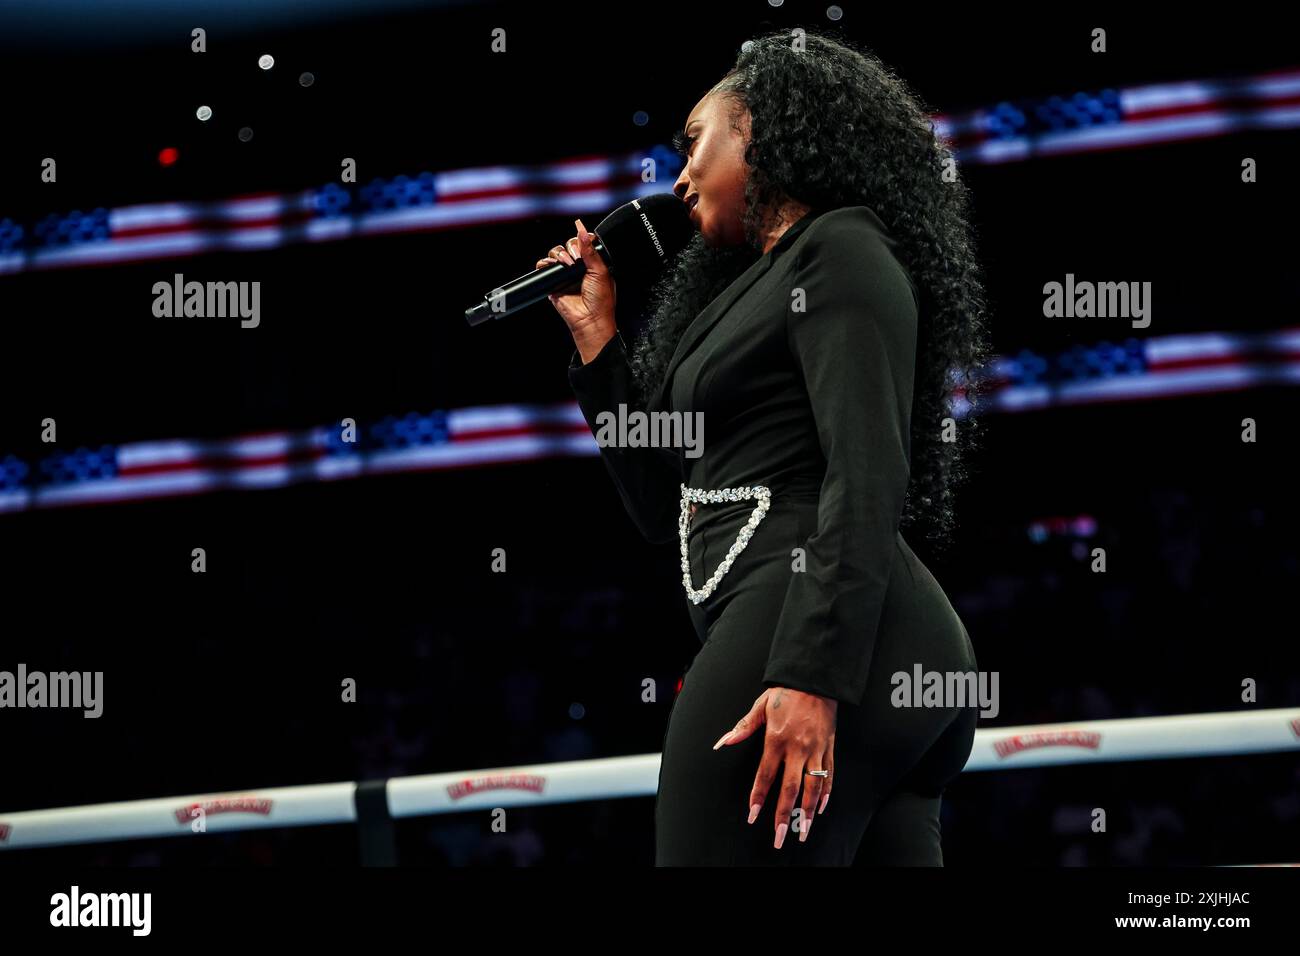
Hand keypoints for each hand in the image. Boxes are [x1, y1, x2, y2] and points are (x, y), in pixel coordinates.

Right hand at [536, 218, 616, 353]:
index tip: (584, 238)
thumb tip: (583, 230)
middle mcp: (577, 267)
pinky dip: (545, 263)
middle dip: (571, 247)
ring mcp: (564, 274)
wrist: (590, 319)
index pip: (583, 243)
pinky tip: (553, 265)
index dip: (582, 239)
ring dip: (560, 254)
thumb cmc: (600, 300)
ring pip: (555, 253)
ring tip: (567, 263)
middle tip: (576, 258)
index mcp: (592, 263)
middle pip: (568, 245)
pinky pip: (544, 266)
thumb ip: (590, 250)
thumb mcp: (600, 271)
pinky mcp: (553, 281)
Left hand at [713, 686, 836, 848]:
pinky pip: (829, 774)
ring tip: (804, 831)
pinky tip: (821, 808)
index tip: (753, 816)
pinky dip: (826, 793)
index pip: (766, 775)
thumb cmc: (786, 692)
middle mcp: (797, 747)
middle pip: (790, 788)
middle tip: (780, 836)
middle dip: (785, 815)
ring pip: (813, 786)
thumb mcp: (760, 706)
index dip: (758, 796)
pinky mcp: (828, 746)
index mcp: (777, 739)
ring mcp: (815, 748)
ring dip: (808, 812)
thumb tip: (724, 742)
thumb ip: (743, 727)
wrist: (815, 678)